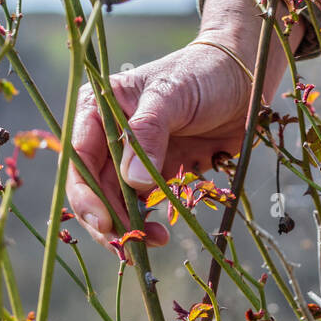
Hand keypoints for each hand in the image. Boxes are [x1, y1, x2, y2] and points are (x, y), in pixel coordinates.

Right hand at [66, 0, 302, 249]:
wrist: (240, 80)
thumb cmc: (202, 75)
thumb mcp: (172, 96)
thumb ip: (148, 133)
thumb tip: (131, 181)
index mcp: (99, 110)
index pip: (80, 157)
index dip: (87, 193)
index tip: (104, 222)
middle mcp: (109, 137)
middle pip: (92, 188)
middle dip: (106, 219)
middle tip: (130, 245)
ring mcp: (131, 159)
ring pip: (115, 203)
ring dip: (128, 228)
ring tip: (153, 242)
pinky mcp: (156, 176)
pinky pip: (142, 208)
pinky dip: (148, 225)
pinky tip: (161, 236)